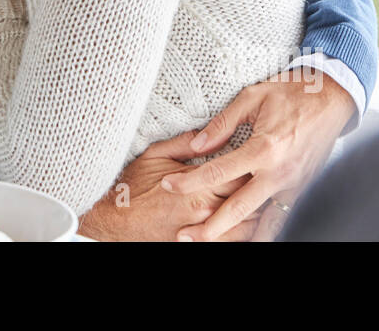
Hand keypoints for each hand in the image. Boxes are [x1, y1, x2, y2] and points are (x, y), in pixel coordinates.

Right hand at [77, 134, 260, 241]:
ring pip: (246, 227)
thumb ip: (185, 143)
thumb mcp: (155, 154)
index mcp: (199, 185)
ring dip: (255, 215)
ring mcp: (202, 231)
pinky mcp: (195, 245)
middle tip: (263, 180)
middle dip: (257, 191)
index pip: (240, 174)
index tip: (255, 160)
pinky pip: (230, 242)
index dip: (250, 166)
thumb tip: (205, 134)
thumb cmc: (132, 186)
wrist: (115, 218)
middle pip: (248, 201)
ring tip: (260, 203)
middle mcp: (206, 210)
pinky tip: (244, 225)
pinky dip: (241, 234)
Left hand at [157, 69, 354, 240]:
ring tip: (213, 245)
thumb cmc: (292, 93)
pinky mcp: (303, 190)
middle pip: (238, 208)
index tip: (167, 185)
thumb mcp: (253, 97)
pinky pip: (280, 218)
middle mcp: (279, 173)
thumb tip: (197, 146)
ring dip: (237, 237)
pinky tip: (245, 236)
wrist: (333, 99)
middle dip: (210, 227)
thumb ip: (222, 124)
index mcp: (264, 148)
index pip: (217, 172)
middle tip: (185, 236)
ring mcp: (293, 185)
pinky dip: (263, 230)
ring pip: (263, 223)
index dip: (189, 181)